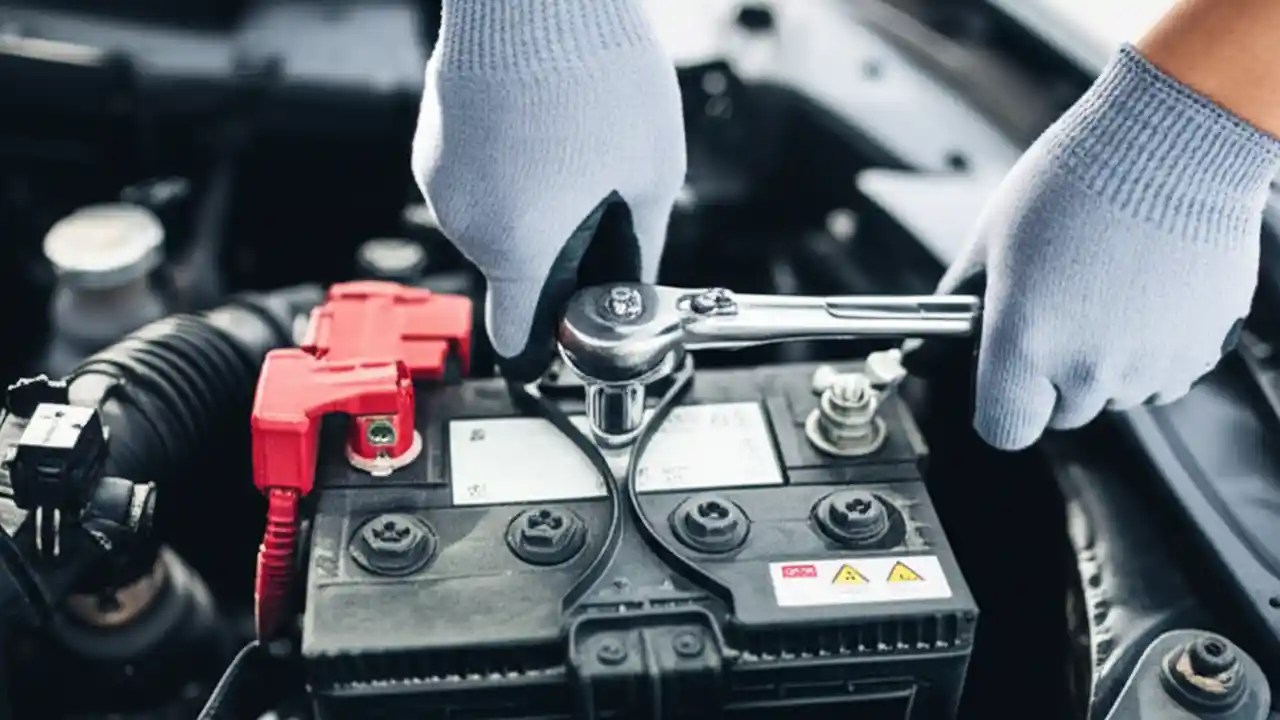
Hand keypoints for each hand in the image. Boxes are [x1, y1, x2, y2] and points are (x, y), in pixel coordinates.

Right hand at [411, 0, 685, 380]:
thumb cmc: (595, 68)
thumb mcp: (653, 173)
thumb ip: (643, 244)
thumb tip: (640, 278)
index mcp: (518, 245)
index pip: (515, 338)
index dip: (547, 346)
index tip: (565, 342)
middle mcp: (465, 221)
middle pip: (514, 272)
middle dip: (557, 252)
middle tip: (599, 202)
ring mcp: (440, 177)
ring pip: (494, 222)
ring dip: (532, 205)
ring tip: (572, 147)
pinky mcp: (432, 139)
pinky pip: (476, 179)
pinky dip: (508, 170)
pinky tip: (543, 127)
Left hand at [941, 45, 1279, 449]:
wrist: (1174, 143)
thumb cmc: (1075, 181)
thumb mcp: (991, 241)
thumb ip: (958, 307)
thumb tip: (924, 350)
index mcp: (1025, 343)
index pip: (1003, 429)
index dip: (999, 405)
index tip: (1002, 380)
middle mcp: (1089, 367)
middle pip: (1060, 414)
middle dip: (1051, 377)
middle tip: (1057, 311)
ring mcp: (1150, 364)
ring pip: (1113, 395)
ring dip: (1103, 363)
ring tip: (1104, 289)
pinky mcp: (1200, 352)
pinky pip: (1162, 377)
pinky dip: (1151, 350)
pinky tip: (1143, 293)